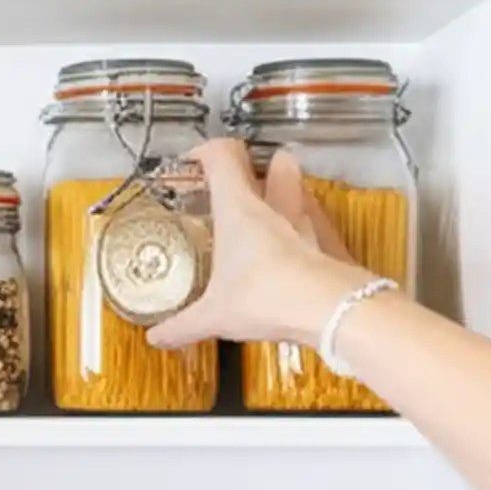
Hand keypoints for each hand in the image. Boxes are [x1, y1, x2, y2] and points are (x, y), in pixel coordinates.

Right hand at [146, 138, 374, 349]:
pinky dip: (309, 227)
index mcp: (238, 208)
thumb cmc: (269, 297)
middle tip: (244, 183)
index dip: (205, 152)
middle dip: (262, 165)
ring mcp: (309, 221)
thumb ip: (183, 325)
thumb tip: (157, 337)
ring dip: (289, 191)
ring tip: (272, 212)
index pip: (221, 154)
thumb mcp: (215, 316)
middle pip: (273, 160)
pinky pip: (321, 222)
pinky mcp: (333, 243)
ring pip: (301, 187)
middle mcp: (275, 206)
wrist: (329, 311)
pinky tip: (299, 248)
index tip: (193, 164)